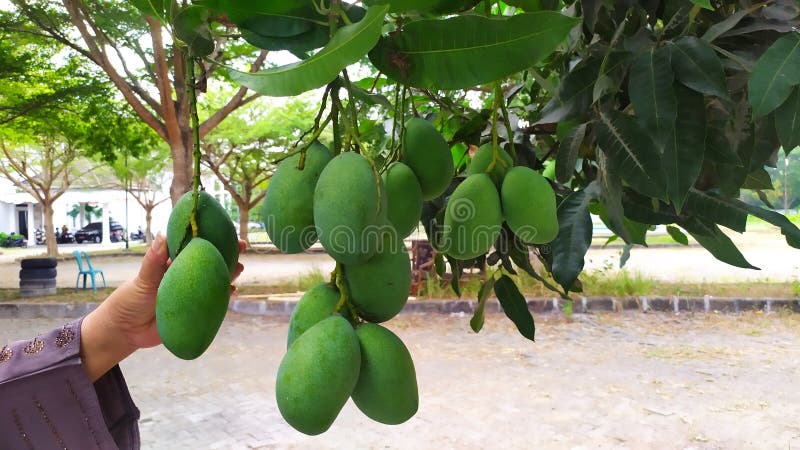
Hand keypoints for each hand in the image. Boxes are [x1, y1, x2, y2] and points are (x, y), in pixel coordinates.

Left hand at [81, 235, 245, 381]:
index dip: (209, 238)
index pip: (193, 247)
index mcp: (171, 265)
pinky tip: (232, 292)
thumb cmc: (129, 301)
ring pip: (213, 282)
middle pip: (208, 263)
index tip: (224, 231)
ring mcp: (190, 295)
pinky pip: (212, 303)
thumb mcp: (142, 280)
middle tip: (241, 248)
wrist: (125, 331)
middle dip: (225, 255)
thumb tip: (163, 235)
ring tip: (239, 268)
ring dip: (227, 274)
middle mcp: (184, 277)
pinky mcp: (193, 312)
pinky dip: (223, 297)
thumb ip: (153, 261)